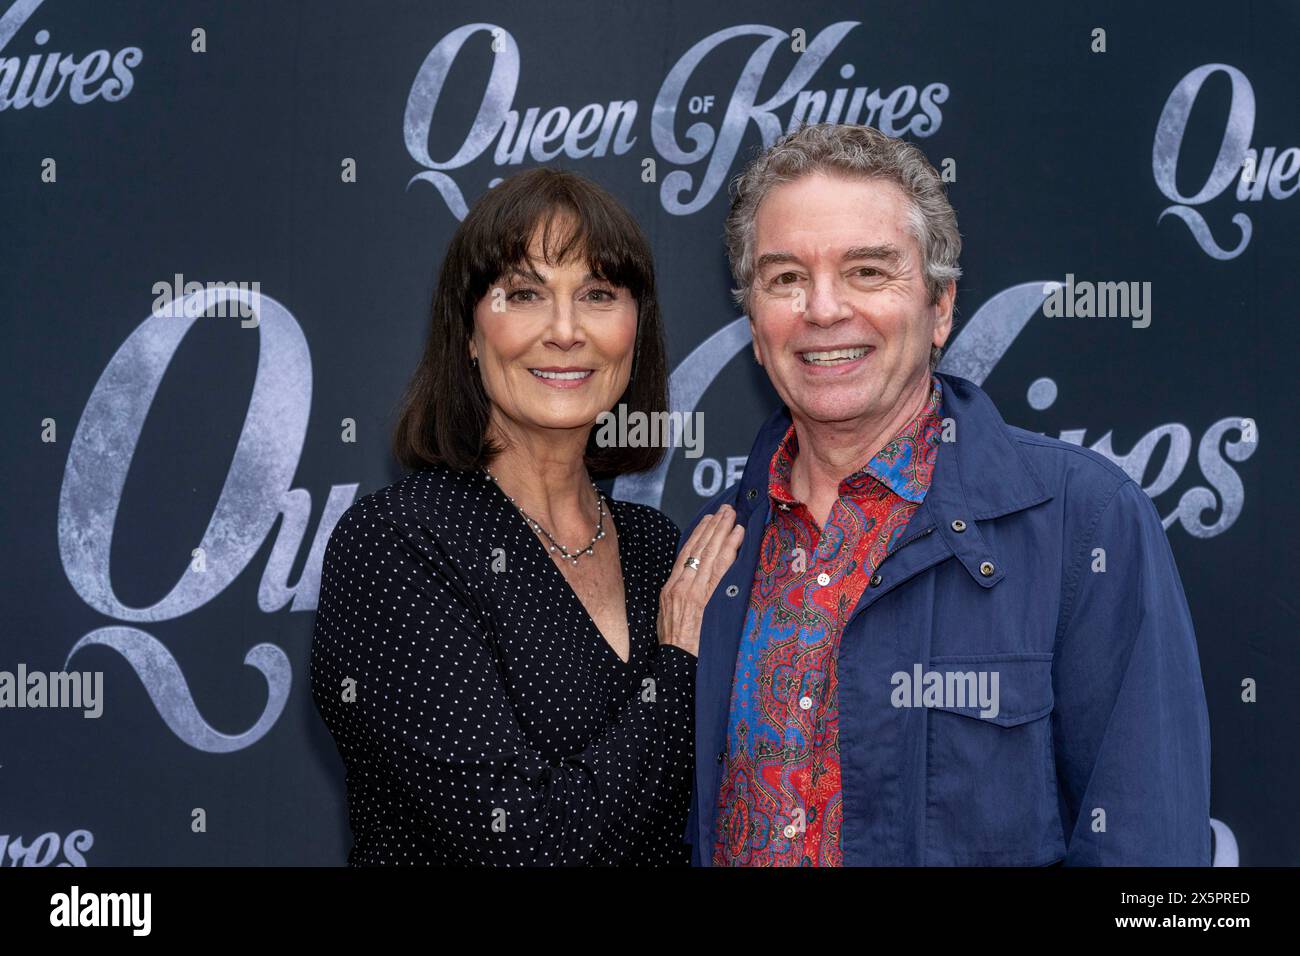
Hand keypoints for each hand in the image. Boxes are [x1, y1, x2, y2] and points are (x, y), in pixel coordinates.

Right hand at [657, 505, 744, 657]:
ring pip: (709, 554)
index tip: (709, 519)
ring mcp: (692, 591)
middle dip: (714, 526)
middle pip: (699, 549)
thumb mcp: (669, 614)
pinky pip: (719, 569)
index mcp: (670, 587)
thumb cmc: (674, 643)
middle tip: (726, 509)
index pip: (686, 553)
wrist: (675, 660)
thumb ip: (680, 594)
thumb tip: (694, 580)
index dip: (698, 534)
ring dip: (723, 532)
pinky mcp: (703, 598)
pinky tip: (737, 538)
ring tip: (733, 517)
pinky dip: (729, 551)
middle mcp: (680, 585)